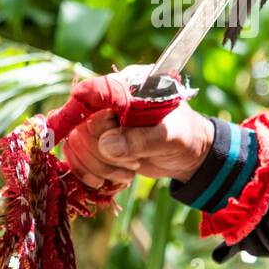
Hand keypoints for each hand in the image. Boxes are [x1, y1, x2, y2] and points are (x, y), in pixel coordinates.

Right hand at [62, 77, 213, 188]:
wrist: (192, 155)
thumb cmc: (186, 137)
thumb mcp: (169, 137)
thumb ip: (140, 140)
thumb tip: (107, 145)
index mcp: (128, 89)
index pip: (92, 92)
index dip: (79, 111)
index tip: (83, 134)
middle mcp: (109, 104)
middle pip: (81, 125)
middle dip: (103, 152)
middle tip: (134, 163)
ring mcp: (101, 125)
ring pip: (76, 144)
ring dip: (99, 165)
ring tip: (130, 171)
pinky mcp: (98, 145)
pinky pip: (76, 157)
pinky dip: (89, 172)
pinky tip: (110, 180)